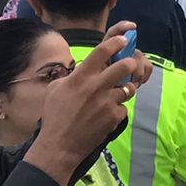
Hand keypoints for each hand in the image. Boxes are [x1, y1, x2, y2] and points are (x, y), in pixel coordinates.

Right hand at [25, 23, 142, 185]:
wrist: (59, 145)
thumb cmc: (54, 116)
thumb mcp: (56, 89)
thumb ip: (72, 76)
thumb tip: (83, 68)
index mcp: (80, 77)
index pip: (102, 51)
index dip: (116, 42)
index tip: (123, 40)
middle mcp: (96, 86)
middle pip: (125, 65)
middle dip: (130, 63)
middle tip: (129, 66)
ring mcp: (107, 101)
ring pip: (128, 88)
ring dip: (125, 90)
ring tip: (116, 95)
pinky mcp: (114, 116)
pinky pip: (123, 107)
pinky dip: (117, 110)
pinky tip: (106, 115)